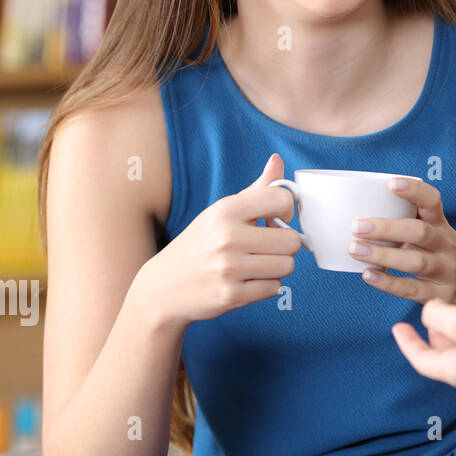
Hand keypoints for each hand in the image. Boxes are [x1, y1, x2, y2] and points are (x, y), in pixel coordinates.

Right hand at [135, 153, 302, 330]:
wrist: (163, 287)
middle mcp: (227, 237)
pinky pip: (275, 288)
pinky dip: (266, 286)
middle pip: (292, 240)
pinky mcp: (231, 295)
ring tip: (256, 265)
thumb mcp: (222, 211)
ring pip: (287, 266)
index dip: (287, 211)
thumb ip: (256, 189)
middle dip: (284, 246)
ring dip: (277, 267)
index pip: (282, 199)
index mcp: (226, 210)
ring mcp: (229, 268)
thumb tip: (277, 160)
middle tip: (266, 247)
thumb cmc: (200, 244)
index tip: (275, 219)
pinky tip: (247, 281)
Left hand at [348, 177, 455, 307]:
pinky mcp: (443, 295)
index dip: (413, 191)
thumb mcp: (441, 238)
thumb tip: (365, 217)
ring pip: (416, 261)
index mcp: (443, 226)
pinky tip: (368, 276)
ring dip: (383, 255)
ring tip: (355, 249)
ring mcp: (447, 271)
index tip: (391, 183)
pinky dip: (389, 283)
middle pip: (419, 232)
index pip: (432, 202)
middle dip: (386, 228)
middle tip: (357, 226)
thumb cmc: (452, 260)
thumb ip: (413, 228)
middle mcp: (447, 246)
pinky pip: (413, 289)